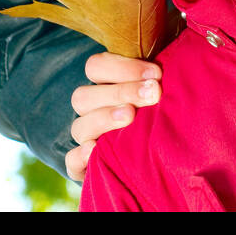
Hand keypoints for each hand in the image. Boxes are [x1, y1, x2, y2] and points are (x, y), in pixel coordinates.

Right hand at [65, 51, 161, 181]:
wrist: (158, 162)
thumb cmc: (161, 115)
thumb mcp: (156, 93)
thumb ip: (154, 80)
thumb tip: (164, 71)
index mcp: (102, 86)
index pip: (96, 66)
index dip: (123, 67)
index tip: (156, 73)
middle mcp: (90, 111)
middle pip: (84, 96)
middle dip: (120, 91)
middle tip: (152, 93)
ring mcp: (86, 140)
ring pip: (79, 127)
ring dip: (103, 118)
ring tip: (130, 116)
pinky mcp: (84, 168)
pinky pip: (71, 162)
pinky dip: (80, 156)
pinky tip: (94, 149)